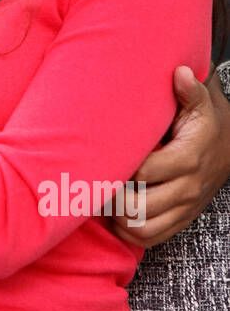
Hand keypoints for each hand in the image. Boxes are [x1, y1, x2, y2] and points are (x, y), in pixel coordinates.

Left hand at [110, 64, 229, 248]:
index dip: (119, 168)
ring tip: (103, 197)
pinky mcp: (180, 220)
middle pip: (138, 207)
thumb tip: (179, 72)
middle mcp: (187, 188)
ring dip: (117, 217)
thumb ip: (190, 90)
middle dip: (111, 197)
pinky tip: (115, 213)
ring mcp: (184, 207)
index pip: (144, 172)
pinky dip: (128, 231)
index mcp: (187, 159)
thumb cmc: (206, 123)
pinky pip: (149, 238)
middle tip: (94, 180)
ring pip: (142, 228)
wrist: (228, 149)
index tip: (101, 158)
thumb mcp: (202, 104)